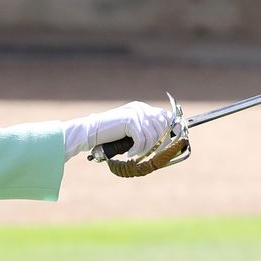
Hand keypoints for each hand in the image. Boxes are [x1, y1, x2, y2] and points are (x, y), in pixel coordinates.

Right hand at [62, 101, 176, 160]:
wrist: (90, 132)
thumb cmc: (110, 135)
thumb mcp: (131, 131)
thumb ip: (145, 130)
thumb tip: (166, 140)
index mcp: (142, 108)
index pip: (165, 116)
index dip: (170, 130)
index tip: (170, 143)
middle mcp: (141, 108)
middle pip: (162, 126)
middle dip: (159, 142)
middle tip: (149, 152)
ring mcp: (135, 113)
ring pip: (153, 135)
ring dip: (145, 148)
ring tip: (135, 152)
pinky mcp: (130, 121)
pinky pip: (142, 139)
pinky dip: (137, 149)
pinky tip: (129, 152)